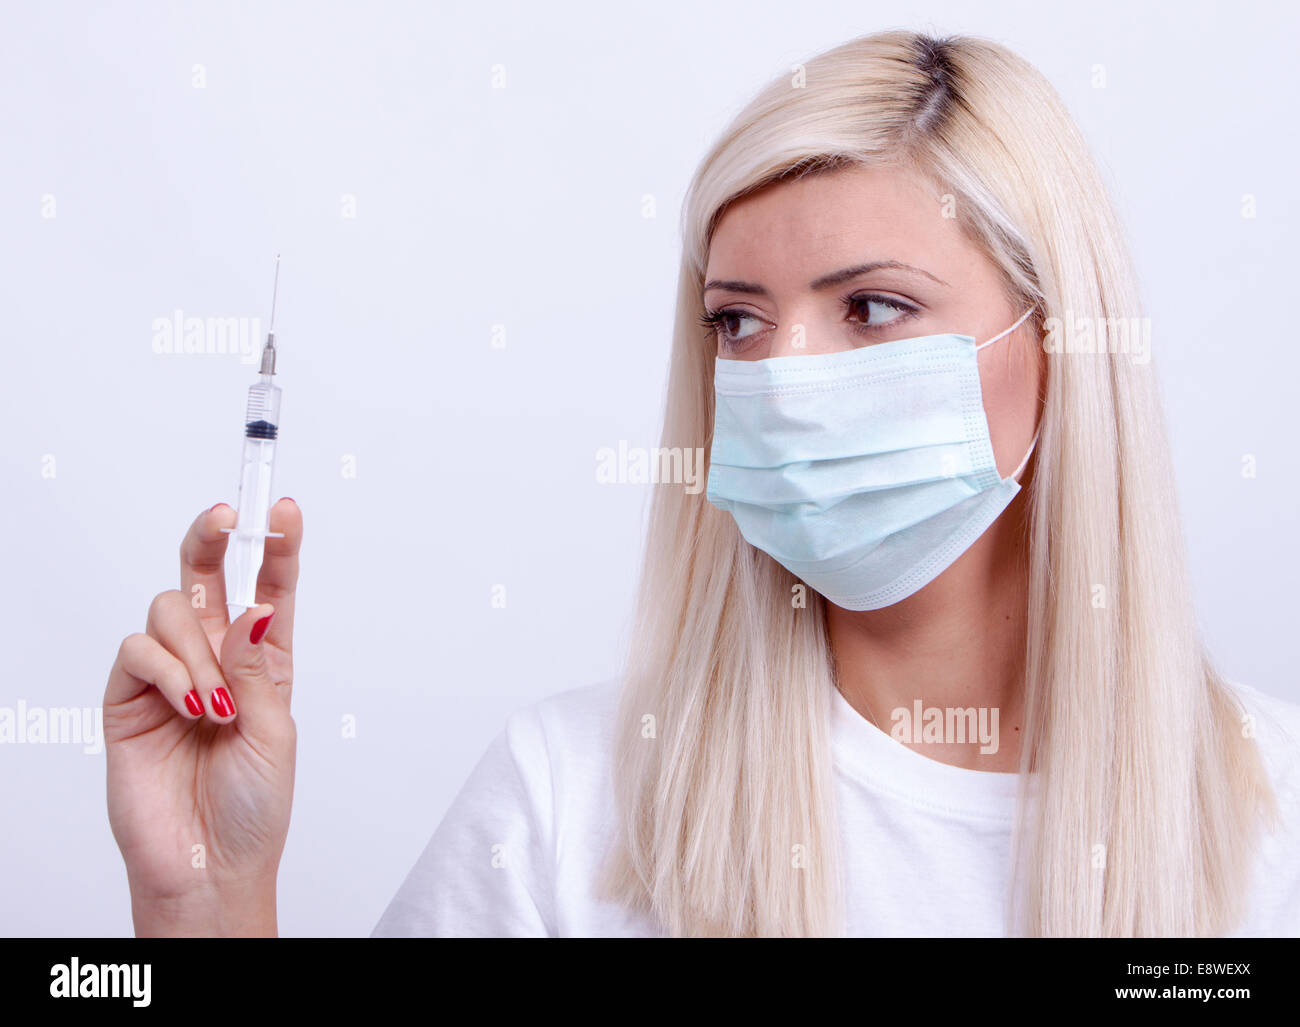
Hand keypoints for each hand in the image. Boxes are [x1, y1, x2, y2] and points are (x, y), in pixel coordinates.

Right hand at [104, 499, 301, 935]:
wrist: (207, 864)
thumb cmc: (252, 805)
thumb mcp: (274, 732)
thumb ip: (258, 669)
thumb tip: (253, 609)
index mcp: (264, 660)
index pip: (268, 588)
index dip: (276, 547)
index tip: (286, 510)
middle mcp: (216, 657)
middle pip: (207, 577)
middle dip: (213, 537)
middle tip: (225, 514)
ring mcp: (170, 673)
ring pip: (170, 609)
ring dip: (197, 647)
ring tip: (214, 703)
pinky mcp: (129, 695)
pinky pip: (139, 648)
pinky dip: (168, 668)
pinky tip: (189, 704)